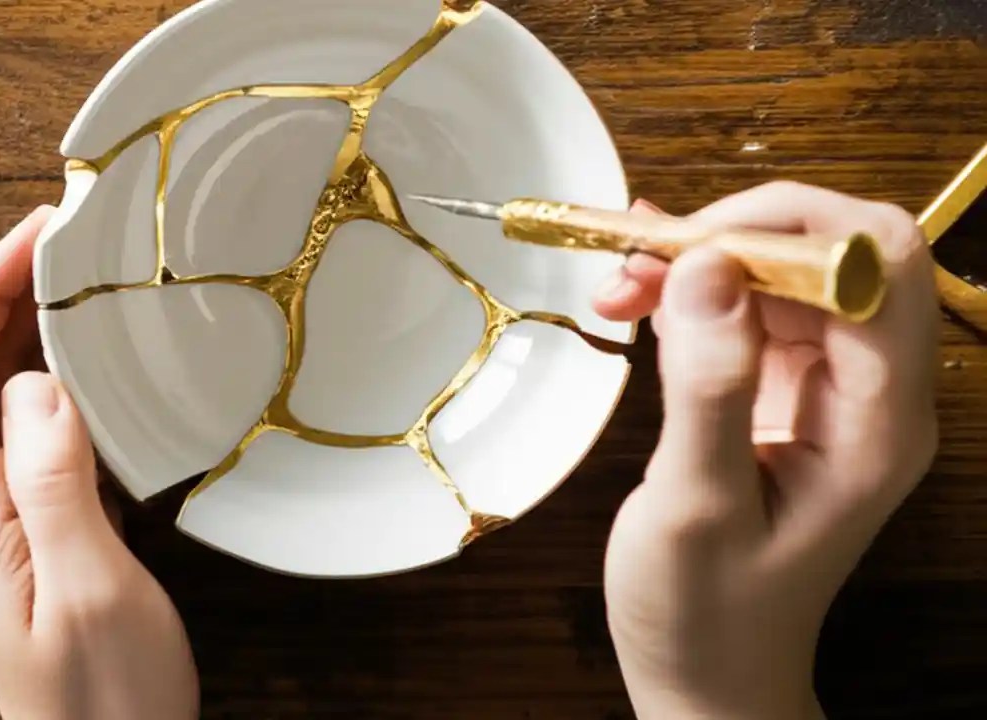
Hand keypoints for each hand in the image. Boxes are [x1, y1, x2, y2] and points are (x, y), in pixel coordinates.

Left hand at [0, 207, 198, 719]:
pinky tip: (104, 367)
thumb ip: (56, 483)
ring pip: (1, 400)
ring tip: (86, 281)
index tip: (38, 236)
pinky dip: (64, 382)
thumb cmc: (105, 700)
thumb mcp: (91, 590)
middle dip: (5, 293)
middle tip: (69, 239)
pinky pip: (37, 435)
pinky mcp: (39, 531)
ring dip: (33, 332)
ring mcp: (2, 522)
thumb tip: (38, 382)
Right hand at [594, 183, 938, 719]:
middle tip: (637, 259)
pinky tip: (633, 293)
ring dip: (701, 261)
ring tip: (616, 286)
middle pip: (834, 253)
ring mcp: (829, 387)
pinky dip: (692, 289)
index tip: (687, 247)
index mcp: (877, 420)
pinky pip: (750, 305)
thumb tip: (706, 266)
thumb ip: (709, 385)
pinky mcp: (783, 389)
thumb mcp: (696, 505)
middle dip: (734, 236)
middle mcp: (870, 391)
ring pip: (783, 270)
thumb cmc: (703, 610)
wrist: (707, 670)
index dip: (789, 227)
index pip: (877, 264)